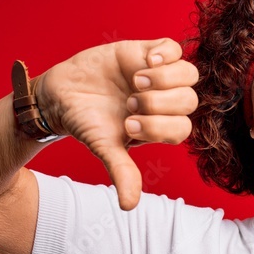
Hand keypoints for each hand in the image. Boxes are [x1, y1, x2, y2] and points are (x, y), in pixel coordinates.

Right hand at [36, 38, 198, 209]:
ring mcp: (159, 76)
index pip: (183, 128)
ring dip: (165, 79)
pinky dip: (164, 55)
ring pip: (189, 74)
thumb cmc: (87, 123)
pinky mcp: (147, 52)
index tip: (129, 126)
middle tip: (129, 104)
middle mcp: (166, 101)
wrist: (62, 95)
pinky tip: (144, 61)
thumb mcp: (104, 147)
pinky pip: (174, 48)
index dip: (160, 126)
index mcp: (161, 126)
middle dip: (160, 103)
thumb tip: (128, 206)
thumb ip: (122, 171)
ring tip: (136, 81)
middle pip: (190, 101)